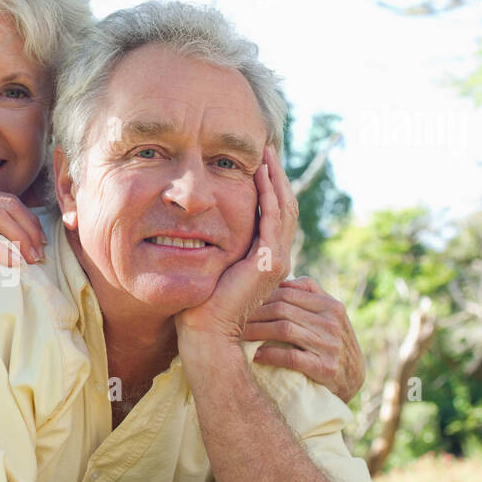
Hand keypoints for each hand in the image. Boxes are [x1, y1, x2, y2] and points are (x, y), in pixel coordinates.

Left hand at [175, 144, 297, 344]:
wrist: (205, 333)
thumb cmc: (198, 305)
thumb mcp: (210, 264)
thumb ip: (216, 245)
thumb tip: (198, 223)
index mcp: (263, 258)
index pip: (272, 214)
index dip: (268, 186)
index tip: (257, 161)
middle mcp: (274, 258)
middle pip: (283, 206)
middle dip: (274, 175)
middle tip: (265, 148)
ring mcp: (276, 261)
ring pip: (282, 209)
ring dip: (274, 179)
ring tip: (265, 154)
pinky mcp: (269, 264)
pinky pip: (273, 220)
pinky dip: (269, 195)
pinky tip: (261, 175)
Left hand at [244, 276, 365, 403]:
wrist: (354, 379)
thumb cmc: (332, 343)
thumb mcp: (329, 315)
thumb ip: (310, 294)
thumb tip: (281, 278)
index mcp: (330, 305)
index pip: (286, 293)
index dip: (259, 298)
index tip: (238, 303)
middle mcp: (332, 322)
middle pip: (282, 309)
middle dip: (253, 314)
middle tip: (231, 319)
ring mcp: (329, 345)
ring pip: (283, 329)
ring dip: (255, 332)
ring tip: (238, 335)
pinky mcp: (325, 367)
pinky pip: (290, 356)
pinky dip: (269, 355)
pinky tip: (256, 356)